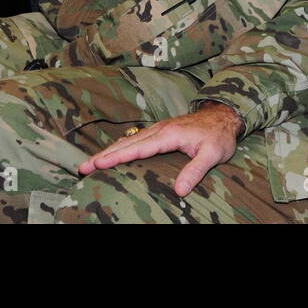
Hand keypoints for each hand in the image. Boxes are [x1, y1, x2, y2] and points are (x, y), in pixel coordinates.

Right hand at [77, 101, 242, 196]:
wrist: (224, 116)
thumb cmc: (219, 136)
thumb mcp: (213, 154)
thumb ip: (195, 171)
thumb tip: (179, 191)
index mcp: (168, 134)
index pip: (138, 149)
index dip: (117, 157)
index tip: (99, 165)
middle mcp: (159, 130)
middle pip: (126, 144)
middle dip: (104, 155)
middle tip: (83, 167)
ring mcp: (158, 129)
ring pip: (128, 141)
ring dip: (109, 152)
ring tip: (90, 163)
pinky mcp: (160, 132)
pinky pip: (135, 140)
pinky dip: (120, 147)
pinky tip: (112, 154)